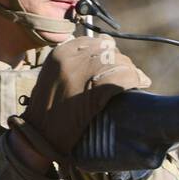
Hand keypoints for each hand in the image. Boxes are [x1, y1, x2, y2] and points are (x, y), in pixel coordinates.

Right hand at [9, 34, 150, 168]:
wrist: (38, 137)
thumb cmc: (48, 111)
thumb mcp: (54, 78)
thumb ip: (74, 64)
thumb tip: (104, 54)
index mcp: (60, 53)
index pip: (96, 42)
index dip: (111, 52)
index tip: (118, 63)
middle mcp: (71, 58)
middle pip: (110, 51)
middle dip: (123, 62)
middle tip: (131, 75)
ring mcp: (82, 74)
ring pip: (118, 62)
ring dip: (131, 72)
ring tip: (138, 80)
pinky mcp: (92, 91)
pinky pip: (122, 78)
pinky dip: (134, 80)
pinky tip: (140, 85)